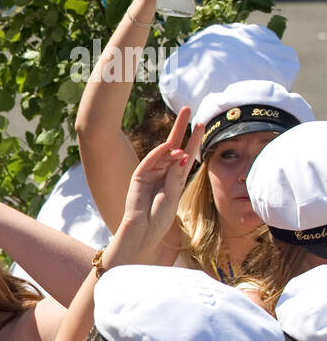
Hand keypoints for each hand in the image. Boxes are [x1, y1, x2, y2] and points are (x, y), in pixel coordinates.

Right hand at [108, 106, 201, 265]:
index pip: (187, 153)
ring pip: (163, 152)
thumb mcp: (174, 195)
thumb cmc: (159, 218)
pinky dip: (159, 153)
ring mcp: (151, 173)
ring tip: (185, 140)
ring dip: (173, 143)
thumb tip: (182, 154)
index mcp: (176, 177)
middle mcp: (164, 171)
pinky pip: (150, 161)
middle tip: (188, 109)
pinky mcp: (139, 176)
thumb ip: (177, 175)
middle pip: (173, 145)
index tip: (202, 123)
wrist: (142, 231)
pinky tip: (168, 147)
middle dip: (180, 127)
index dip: (194, 139)